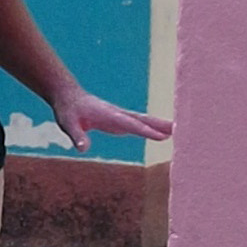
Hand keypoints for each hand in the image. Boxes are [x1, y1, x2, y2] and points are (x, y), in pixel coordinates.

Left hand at [49, 90, 173, 152]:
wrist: (68, 97)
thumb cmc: (67, 111)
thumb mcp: (68, 124)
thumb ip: (77, 136)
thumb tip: (83, 149)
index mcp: (107, 115)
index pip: (129, 124)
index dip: (145, 130)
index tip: (162, 136)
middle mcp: (117, 114)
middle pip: (142, 120)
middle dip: (159, 125)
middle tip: (178, 130)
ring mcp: (119, 116)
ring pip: (142, 121)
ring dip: (158, 125)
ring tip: (176, 131)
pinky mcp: (118, 120)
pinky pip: (138, 124)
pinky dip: (150, 128)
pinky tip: (160, 133)